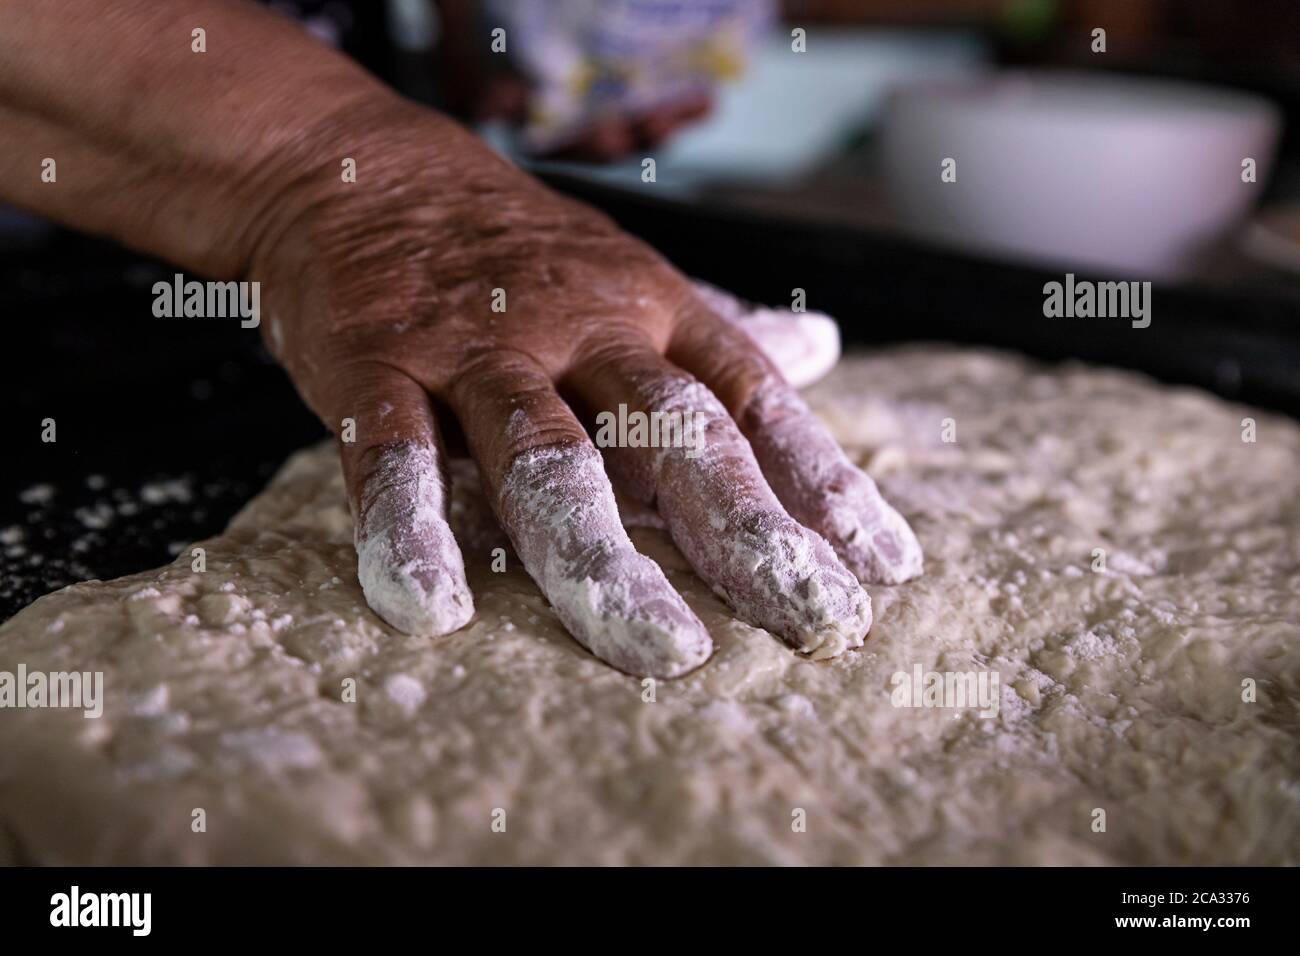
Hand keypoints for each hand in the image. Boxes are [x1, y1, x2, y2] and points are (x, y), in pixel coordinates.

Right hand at [252, 95, 921, 677]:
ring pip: (549, 456)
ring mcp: (476, 346)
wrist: (359, 170)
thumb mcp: (629, 277)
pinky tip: (435, 608)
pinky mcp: (374, 362)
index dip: (821, 482)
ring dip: (602, 559)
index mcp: (651, 310)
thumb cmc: (513, 252)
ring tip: (662, 651)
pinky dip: (409, 529)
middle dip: (748, 534)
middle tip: (815, 626)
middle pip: (676, 434)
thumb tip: (826, 349)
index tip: (883, 568)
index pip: (754, 399)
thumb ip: (720, 329)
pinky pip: (393, 454)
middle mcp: (580, 327)